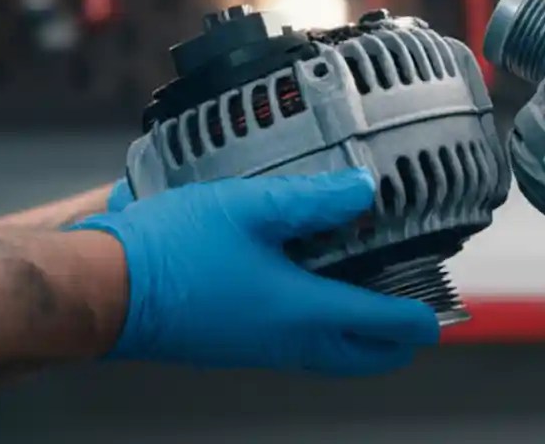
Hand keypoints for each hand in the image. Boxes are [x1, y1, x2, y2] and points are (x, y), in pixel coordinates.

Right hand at [69, 169, 439, 374]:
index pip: (381, 326)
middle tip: (412, 319)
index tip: (440, 315)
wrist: (104, 289)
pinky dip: (319, 327)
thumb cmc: (172, 251)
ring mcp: (257, 348)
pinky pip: (293, 344)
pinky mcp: (232, 343)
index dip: (417, 319)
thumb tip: (363, 190)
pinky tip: (306, 289)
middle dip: (392, 342)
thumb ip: (313, 199)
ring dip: (355, 334)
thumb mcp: (252, 207)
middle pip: (358, 355)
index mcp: (302, 312)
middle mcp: (285, 341)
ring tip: (367, 299)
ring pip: (326, 352)